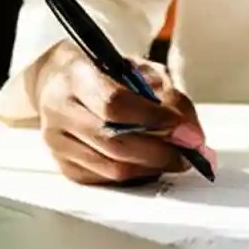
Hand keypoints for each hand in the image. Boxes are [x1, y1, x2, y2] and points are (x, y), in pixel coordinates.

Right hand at [35, 42, 210, 184]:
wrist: (61, 82)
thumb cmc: (106, 73)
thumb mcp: (139, 68)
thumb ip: (166, 94)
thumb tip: (190, 133)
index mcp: (76, 75)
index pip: (114, 104)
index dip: (155, 120)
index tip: (185, 129)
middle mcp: (59, 110)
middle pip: (115, 143)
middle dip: (161, 152)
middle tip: (191, 151)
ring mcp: (57, 142)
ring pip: (113, 168)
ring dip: (153, 167)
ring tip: (175, 157)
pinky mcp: (65, 166)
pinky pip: (108, 180)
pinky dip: (137, 174)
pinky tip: (149, 162)